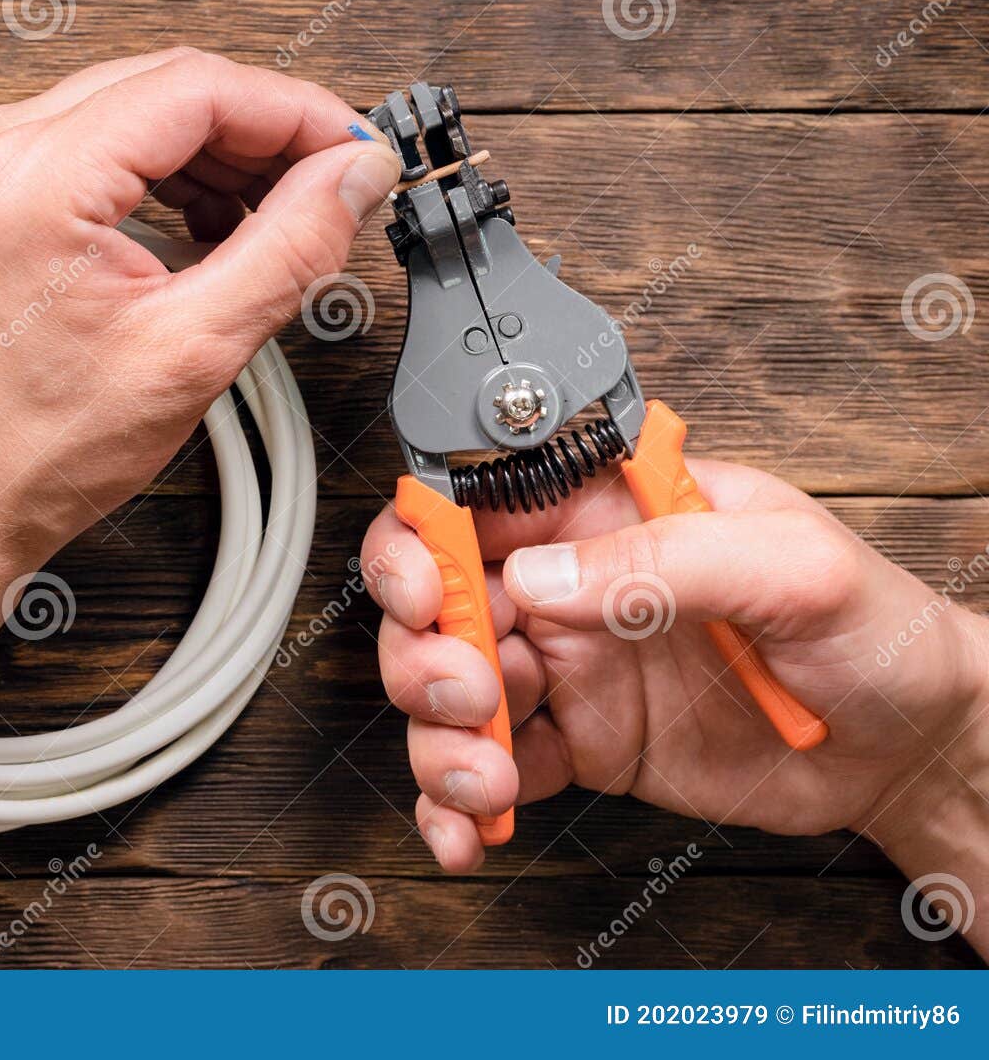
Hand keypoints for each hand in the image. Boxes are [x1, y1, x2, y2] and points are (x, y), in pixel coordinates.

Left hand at [0, 48, 399, 577]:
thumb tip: (351, 176)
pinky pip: (93, 146)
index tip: (355, 149)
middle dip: (262, 131)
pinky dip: (161, 174)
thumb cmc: (34, 453)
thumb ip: (290, 246)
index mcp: (33, 176)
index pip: (198, 87)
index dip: (297, 112)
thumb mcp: (191, 350)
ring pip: (134, 110)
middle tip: (332, 183)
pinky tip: (204, 225)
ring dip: (215, 153)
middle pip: (167, 87)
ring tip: (272, 217)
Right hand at [364, 457, 988, 905]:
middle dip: (425, 655)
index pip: (480, 503)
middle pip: (440, 604)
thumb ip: (664, 559)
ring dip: (439, 741)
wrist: (913, 751)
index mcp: (610, 514)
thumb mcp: (794, 566)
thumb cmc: (875, 630)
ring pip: (450, 693)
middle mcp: (573, 587)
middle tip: (471, 698)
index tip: (424, 596)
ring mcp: (569, 669)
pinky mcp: (577, 745)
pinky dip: (458, 805)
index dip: (422, 541)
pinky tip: (467, 833)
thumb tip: (536, 576)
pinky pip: (493, 768)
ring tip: (487, 782)